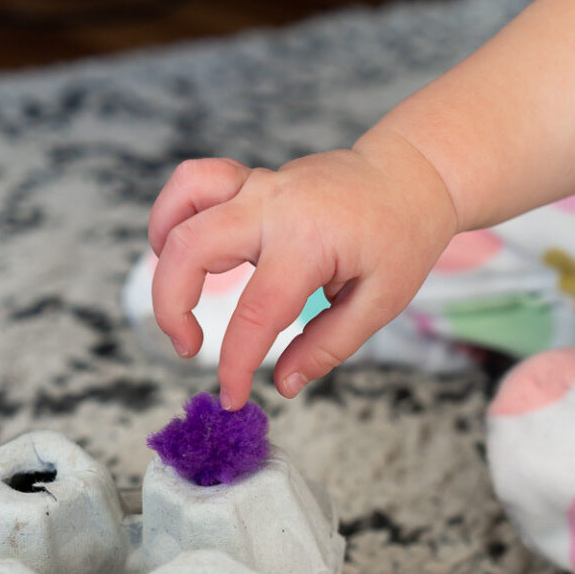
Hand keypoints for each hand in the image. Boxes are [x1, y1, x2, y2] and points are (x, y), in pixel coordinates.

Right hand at [148, 129, 459, 409]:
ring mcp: (258, 185)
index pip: (256, 313)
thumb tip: (285, 383)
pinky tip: (177, 250)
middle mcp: (274, 205)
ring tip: (177, 298)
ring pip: (183, 204)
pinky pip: (195, 183)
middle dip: (172, 308)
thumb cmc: (401, 237)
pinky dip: (173, 214)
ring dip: (163, 256)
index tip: (233, 397)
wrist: (411, 175)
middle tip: (190, 349)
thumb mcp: (381, 302)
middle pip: (191, 249)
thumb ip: (328, 345)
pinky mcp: (251, 179)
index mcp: (310, 240)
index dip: (236, 365)